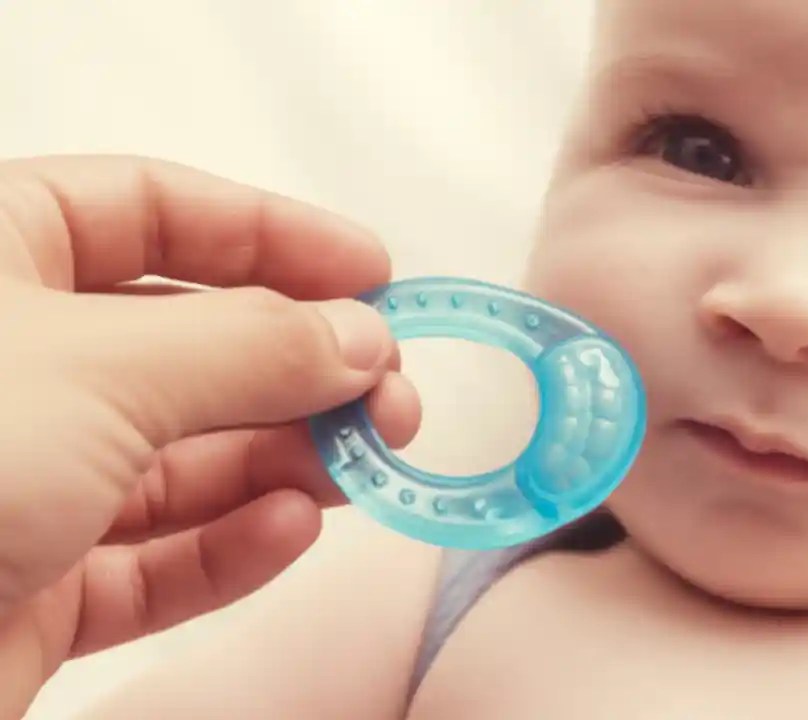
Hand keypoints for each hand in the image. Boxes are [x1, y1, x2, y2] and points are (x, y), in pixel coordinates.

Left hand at [0, 155, 419, 715]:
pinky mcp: (32, 588)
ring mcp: (23, 481)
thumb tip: (359, 335)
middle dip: (300, 365)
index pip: (153, 211)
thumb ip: (250, 344)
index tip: (373, 270)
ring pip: (186, 455)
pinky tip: (293, 527)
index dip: (274, 234)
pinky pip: (155, 556)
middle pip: (191, 342)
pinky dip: (234, 543)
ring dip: (286, 457)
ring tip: (363, 461)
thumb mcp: (101, 369)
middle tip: (390, 392)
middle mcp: (11, 365)